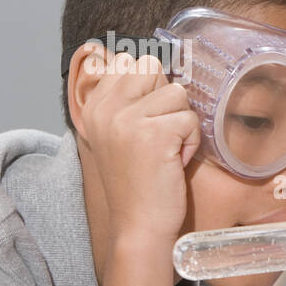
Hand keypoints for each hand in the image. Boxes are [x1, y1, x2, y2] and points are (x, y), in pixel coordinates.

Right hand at [78, 48, 200, 244]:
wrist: (139, 224)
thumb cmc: (138, 181)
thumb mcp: (119, 134)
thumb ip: (127, 100)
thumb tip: (153, 64)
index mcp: (95, 105)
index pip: (128, 61)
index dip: (151, 86)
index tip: (148, 118)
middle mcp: (105, 107)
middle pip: (152, 67)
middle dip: (168, 99)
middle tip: (160, 134)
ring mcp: (126, 118)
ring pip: (177, 93)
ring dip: (181, 123)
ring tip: (166, 150)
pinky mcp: (152, 133)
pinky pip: (190, 119)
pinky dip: (190, 141)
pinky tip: (173, 161)